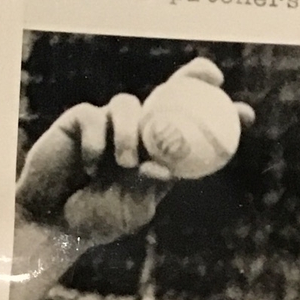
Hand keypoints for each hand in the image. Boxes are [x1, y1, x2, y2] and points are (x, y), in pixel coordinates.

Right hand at [15, 57, 252, 242]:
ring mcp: (110, 123)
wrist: (52, 222)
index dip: (221, 115)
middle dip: (194, 77)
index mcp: (160, 153)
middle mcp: (139, 132)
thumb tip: (169, 169)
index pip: (194, 127)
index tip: (246, 114)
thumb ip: (152, 186)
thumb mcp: (135, 207)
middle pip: (169, 93)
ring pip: (128, 104)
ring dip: (130, 133)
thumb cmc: (96, 219)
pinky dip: (96, 142)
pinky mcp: (80, 119)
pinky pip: (94, 117)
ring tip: (123, 164)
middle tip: (209, 77)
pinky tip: (88, 168)